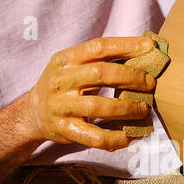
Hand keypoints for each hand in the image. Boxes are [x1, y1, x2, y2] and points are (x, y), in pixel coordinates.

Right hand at [22, 36, 158, 150]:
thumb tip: (141, 50)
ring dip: (126, 108)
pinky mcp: (64, 129)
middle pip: (101, 73)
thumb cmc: (64, 85)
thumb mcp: (73, 66)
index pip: (98, 47)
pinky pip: (93, 136)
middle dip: (130, 77)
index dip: (125, 46)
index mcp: (66, 59)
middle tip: (150, 83)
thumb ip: (100, 59)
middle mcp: (61, 80)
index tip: (148, 47)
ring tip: (143, 109)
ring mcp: (61, 106)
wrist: (33, 112)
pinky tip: (128, 137)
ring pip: (98, 106)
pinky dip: (114, 138)